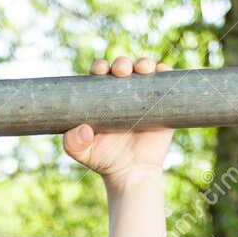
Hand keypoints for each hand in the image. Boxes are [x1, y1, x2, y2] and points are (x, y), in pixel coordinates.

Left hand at [63, 54, 173, 184]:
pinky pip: (165, 81)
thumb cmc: (105, 160)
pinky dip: (164, 71)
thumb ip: (73, 143)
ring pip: (144, 69)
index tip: (100, 70)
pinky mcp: (161, 102)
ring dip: (144, 63)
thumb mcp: (83, 153)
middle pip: (122, 67)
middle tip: (121, 71)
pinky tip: (161, 71)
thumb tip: (83, 129)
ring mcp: (143, 95)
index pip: (100, 73)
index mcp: (102, 96)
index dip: (100, 67)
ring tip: (143, 69)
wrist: (132, 173)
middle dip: (121, 63)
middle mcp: (123, 92)